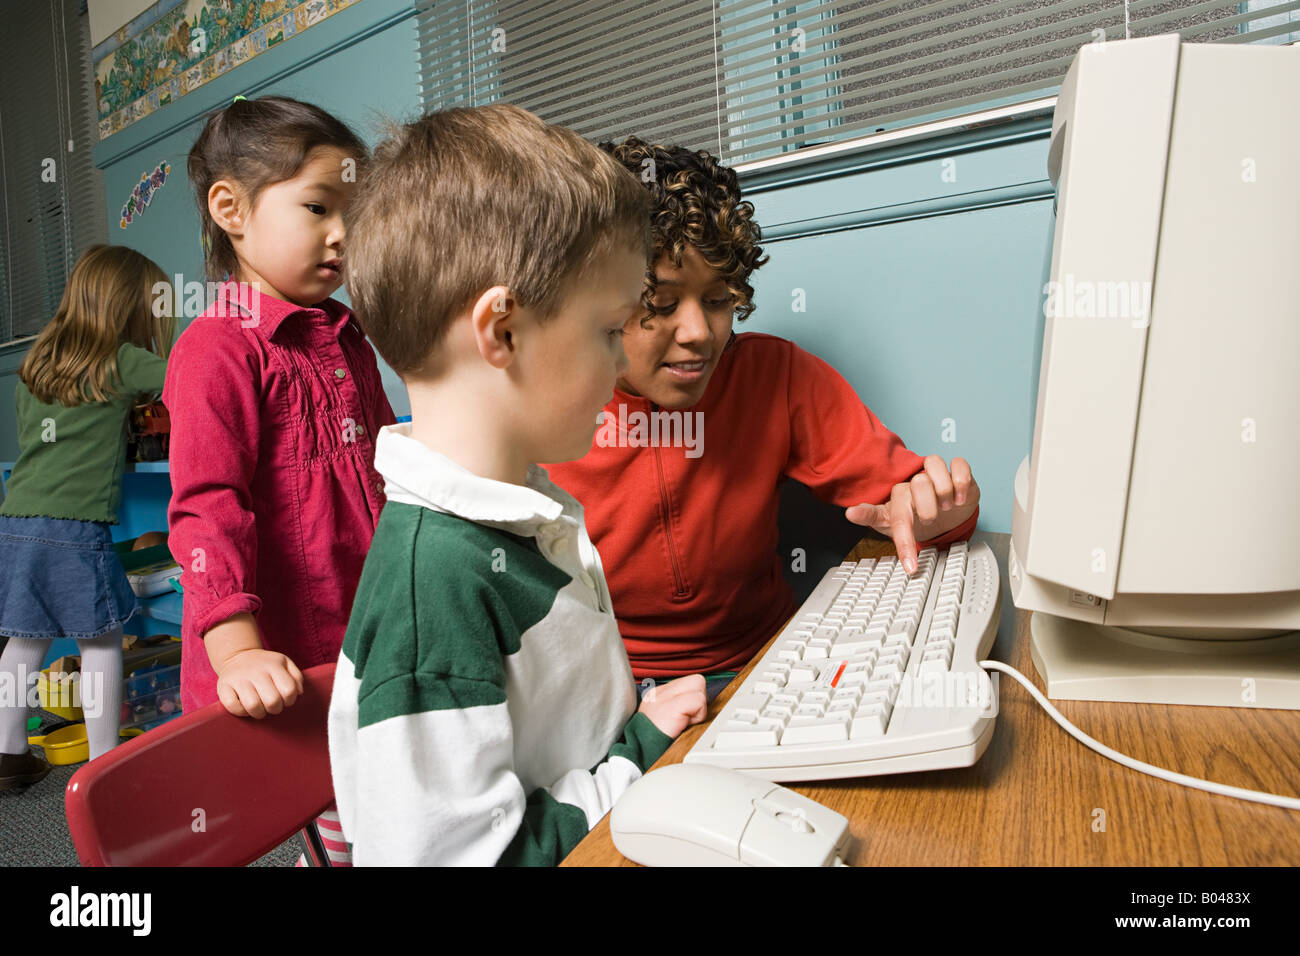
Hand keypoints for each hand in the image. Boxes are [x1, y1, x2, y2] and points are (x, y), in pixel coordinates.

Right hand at [214, 648, 304, 718]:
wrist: (238, 656)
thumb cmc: (266, 666)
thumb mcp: (285, 663)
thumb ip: (296, 677)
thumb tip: (299, 693)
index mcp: (274, 666)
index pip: (289, 691)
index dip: (289, 701)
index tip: (285, 700)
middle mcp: (256, 671)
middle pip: (272, 701)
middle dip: (275, 709)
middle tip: (272, 706)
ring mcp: (238, 679)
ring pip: (253, 706)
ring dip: (259, 713)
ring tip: (260, 708)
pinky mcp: (223, 687)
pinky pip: (233, 707)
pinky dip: (241, 712)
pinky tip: (245, 707)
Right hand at [638, 674, 707, 738]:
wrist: (637, 757)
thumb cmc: (652, 745)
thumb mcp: (663, 721)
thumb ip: (678, 709)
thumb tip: (698, 707)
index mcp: (657, 695)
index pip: (688, 684)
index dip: (694, 700)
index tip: (687, 719)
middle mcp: (659, 692)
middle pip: (696, 681)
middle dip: (699, 700)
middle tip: (688, 720)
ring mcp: (664, 697)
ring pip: (699, 685)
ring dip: (698, 708)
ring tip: (684, 723)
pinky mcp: (671, 706)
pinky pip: (698, 700)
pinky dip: (698, 714)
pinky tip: (685, 725)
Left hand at [845, 455, 979, 573]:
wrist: (944, 516)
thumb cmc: (916, 518)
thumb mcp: (892, 522)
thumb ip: (871, 517)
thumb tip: (850, 513)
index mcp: (899, 498)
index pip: (898, 514)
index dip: (903, 537)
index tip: (909, 561)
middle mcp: (916, 482)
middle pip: (919, 483)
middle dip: (928, 508)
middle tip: (931, 518)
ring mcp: (936, 474)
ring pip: (934, 465)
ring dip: (944, 491)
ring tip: (947, 505)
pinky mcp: (955, 471)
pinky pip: (958, 464)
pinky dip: (961, 482)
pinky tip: (960, 498)